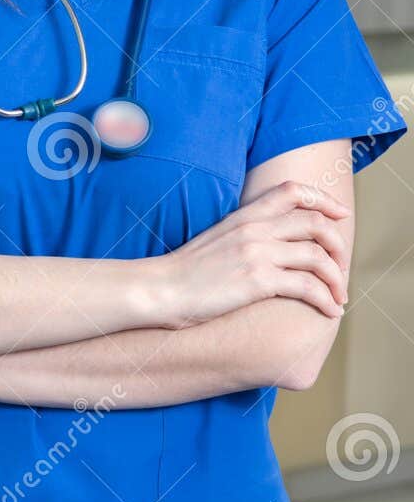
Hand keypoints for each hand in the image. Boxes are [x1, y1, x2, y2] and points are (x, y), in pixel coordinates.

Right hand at [151, 180, 351, 327]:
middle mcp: (254, 230)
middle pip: (316, 224)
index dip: (323, 199)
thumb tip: (271, 243)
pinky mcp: (258, 280)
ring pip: (319, 256)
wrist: (160, 289)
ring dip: (337, 278)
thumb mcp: (216, 240)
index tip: (340, 215)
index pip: (292, 191)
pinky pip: (309, 286)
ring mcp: (257, 253)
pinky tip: (329, 311)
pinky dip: (327, 300)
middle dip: (339, 246)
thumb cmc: (185, 272)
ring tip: (338, 296)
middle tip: (341, 265)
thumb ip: (245, 234)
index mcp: (244, 216)